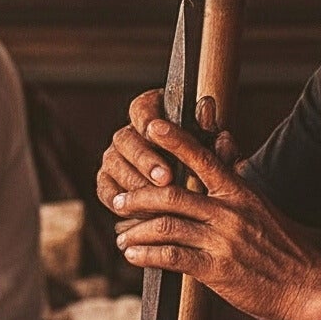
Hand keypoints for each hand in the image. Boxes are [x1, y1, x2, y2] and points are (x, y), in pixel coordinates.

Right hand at [97, 88, 246, 216]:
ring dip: (135, 182)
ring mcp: (115, 160)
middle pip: (124, 139)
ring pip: (114, 165)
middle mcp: (129, 135)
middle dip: (144, 159)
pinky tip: (141, 212)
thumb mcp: (214, 154)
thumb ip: (209, 132)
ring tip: (157, 200)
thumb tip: (206, 107)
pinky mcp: (108, 183)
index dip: (145, 120)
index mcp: (153, 118)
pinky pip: (106, 190)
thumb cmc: (207, 172)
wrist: (201, 208)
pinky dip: (121, 201)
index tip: (154, 130)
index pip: (141, 109)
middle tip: (165, 178)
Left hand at [110, 120, 320, 319]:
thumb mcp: (262, 205)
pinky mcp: (217, 270)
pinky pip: (172, 257)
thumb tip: (223, 139)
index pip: (202, 157)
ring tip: (122, 236)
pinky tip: (134, 256)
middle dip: (137, 197)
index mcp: (239, 193)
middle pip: (171, 194)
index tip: (149, 126)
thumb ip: (236, 177)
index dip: (174, 140)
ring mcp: (222, 241)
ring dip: (136, 231)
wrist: (310, 288)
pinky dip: (147, 255)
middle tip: (118, 201)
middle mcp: (229, 212)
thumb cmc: (286, 247)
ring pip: (166, 226)